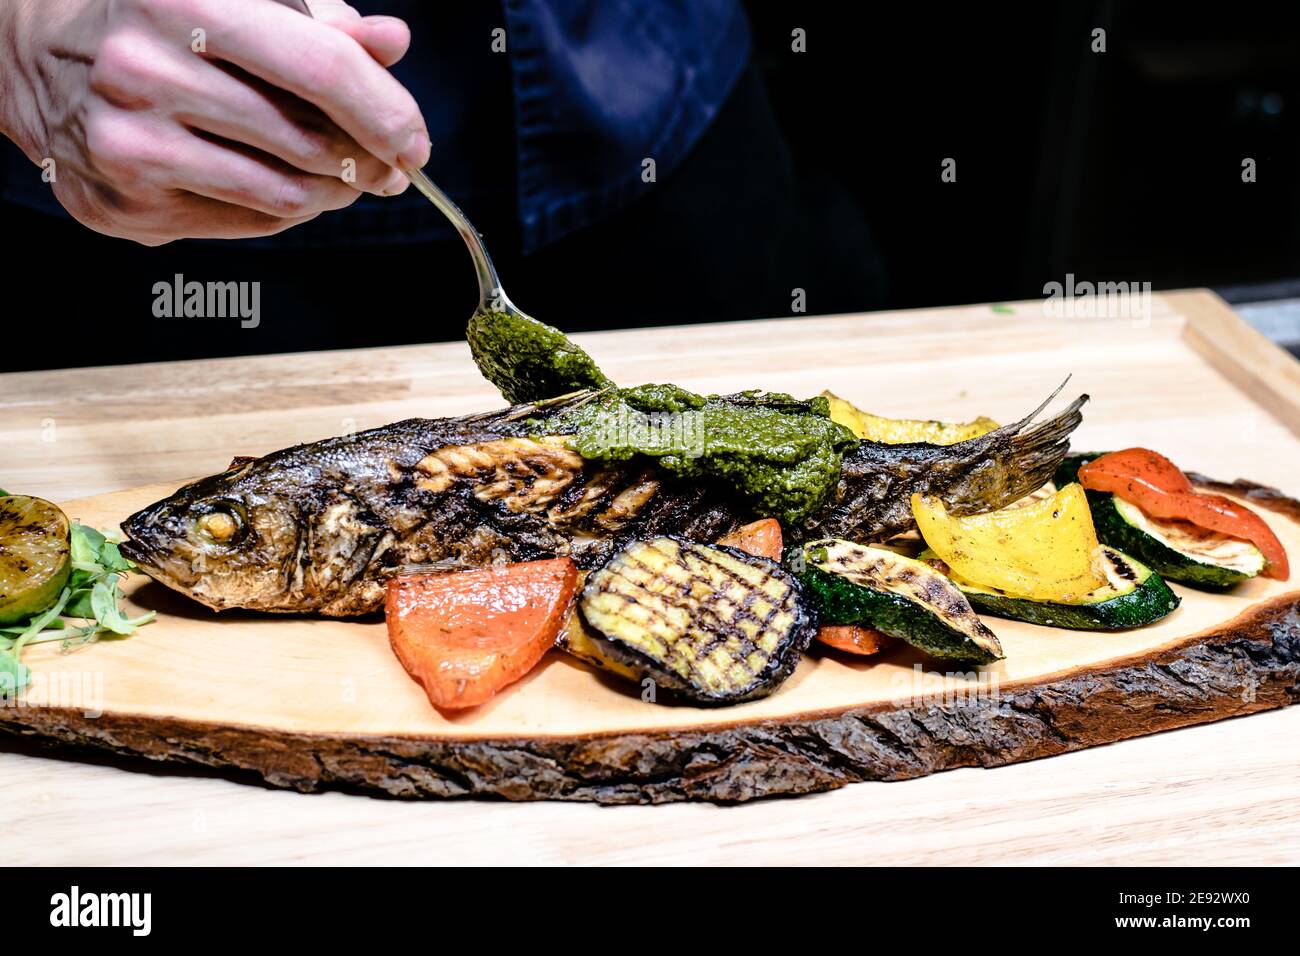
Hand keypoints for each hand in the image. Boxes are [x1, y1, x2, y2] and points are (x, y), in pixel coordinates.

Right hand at [0, 0, 429, 243]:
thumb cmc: (157, 16)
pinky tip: (277, 183)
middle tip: (384, 164)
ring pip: (283, 196)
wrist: (34, 51)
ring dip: (330, 193)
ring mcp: (127, 143)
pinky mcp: (122, 202)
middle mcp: (147, 70)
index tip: (414, 140)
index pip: (324, 71)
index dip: (387, 114)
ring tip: (336, 175)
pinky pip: (245, 225)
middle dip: (366, 161)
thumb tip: (391, 44)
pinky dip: (281, 211)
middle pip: (309, 143)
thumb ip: (323, 24)